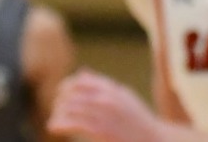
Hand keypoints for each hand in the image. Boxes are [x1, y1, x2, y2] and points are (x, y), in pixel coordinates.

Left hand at [47, 71, 168, 141]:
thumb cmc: (138, 121)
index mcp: (112, 89)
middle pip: (72, 93)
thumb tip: (82, 72)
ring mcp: (103, 114)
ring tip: (54, 122)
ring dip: (58, 114)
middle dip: (59, 102)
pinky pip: (72, 123)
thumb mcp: (125, 97)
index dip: (66, 86)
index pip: (81, 81)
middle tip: (56, 111)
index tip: (60, 94)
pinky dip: (59, 124)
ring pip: (69, 108)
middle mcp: (106, 99)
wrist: (153, 140)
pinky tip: (53, 128)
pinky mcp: (99, 131)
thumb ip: (105, 85)